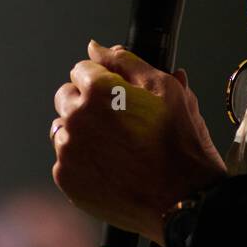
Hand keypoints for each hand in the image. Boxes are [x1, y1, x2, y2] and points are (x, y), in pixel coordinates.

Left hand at [50, 40, 226, 245]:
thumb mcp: (164, 89)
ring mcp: (69, 150)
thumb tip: (96, 47)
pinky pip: (65, 160)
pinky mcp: (67, 178)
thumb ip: (125, 62)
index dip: (102, 79)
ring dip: (82, 131)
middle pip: (66, 97)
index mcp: (99, 90)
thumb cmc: (179, 143)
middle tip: (117, 121)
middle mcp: (77, 118)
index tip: (117, 95)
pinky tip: (110, 166)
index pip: (82, 69)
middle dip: (86, 103)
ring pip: (63, 129)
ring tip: (115, 146)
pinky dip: (82, 161)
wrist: (183, 199)